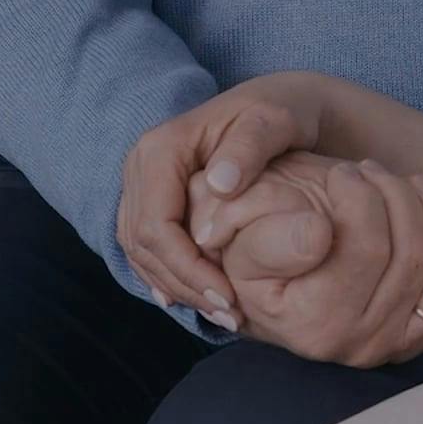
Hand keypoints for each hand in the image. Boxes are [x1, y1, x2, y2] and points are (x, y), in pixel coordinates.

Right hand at [118, 76, 332, 325]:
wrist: (280, 106)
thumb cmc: (281, 113)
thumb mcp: (274, 122)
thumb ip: (249, 149)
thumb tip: (218, 185)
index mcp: (160, 148)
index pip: (155, 225)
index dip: (187, 268)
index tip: (229, 298)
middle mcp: (142, 166)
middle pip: (143, 245)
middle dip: (184, 285)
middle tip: (231, 317)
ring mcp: (144, 186)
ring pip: (141, 252)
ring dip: (179, 288)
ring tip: (225, 315)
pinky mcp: (155, 202)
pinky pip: (149, 249)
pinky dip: (172, 278)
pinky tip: (199, 302)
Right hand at [214, 156, 422, 364]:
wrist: (277, 271)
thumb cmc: (256, 244)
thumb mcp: (240, 238)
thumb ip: (270, 238)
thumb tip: (317, 234)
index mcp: (313, 324)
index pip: (366, 250)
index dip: (361, 197)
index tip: (345, 172)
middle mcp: (361, 346)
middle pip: (413, 259)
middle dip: (399, 197)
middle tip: (373, 170)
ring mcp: (400, 346)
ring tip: (414, 185)